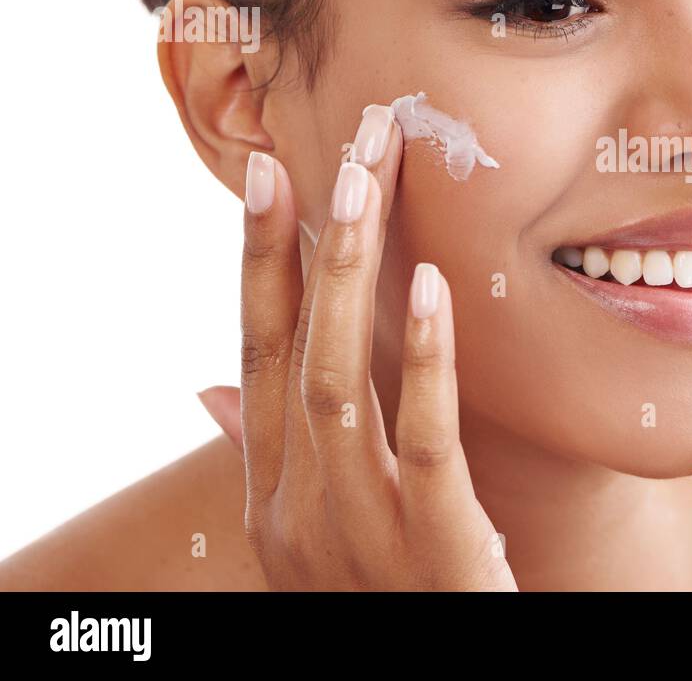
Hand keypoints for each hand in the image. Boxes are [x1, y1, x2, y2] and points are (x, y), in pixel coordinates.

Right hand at [201, 105, 515, 589]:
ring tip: (365, 181)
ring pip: (341, 376)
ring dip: (350, 274)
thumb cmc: (375, 599)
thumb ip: (261, 453)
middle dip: (309, 238)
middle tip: (334, 143)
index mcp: (275, 484)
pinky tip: (430, 283)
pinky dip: (422, 358)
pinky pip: (425, 436)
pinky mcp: (435, 539)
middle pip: (296, 343)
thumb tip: (205, 388)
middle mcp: (301, 495)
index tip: (266, 175)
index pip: (256, 349)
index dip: (258, 262)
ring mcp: (361, 519)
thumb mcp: (306, 533)